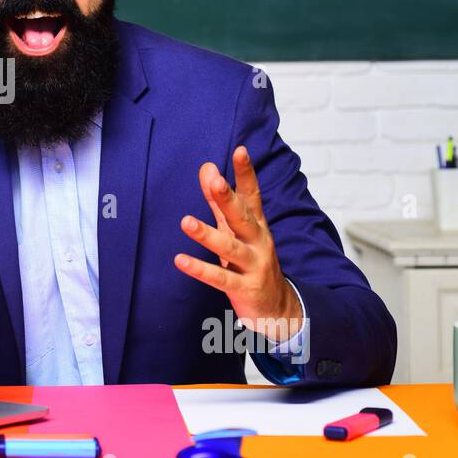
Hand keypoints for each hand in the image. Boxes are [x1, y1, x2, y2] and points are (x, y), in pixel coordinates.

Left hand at [174, 146, 302, 340]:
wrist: (276, 307)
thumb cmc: (251, 260)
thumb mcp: (235, 229)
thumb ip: (219, 201)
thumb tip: (207, 168)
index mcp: (256, 225)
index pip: (252, 195)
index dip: (246, 173)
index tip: (241, 150)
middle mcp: (258, 241)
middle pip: (243, 217)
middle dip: (229, 198)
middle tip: (216, 179)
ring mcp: (253, 265)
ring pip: (230, 247)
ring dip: (207, 235)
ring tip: (185, 222)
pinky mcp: (244, 288)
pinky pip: (220, 278)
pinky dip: (200, 269)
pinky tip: (180, 260)